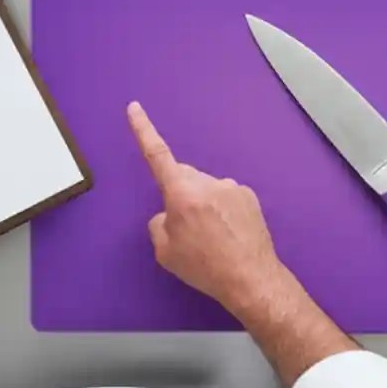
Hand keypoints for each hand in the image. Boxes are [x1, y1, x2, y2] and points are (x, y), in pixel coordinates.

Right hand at [127, 101, 290, 313]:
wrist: (251, 279)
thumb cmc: (203, 267)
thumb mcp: (165, 251)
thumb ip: (159, 223)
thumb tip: (169, 213)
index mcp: (182, 193)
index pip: (157, 155)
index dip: (143, 130)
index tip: (135, 107)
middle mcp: (207, 182)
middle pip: (183, 177)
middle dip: (178, 193)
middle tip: (184, 228)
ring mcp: (232, 187)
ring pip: (205, 188)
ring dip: (202, 204)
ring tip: (211, 237)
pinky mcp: (249, 197)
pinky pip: (225, 197)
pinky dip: (221, 210)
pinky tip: (228, 234)